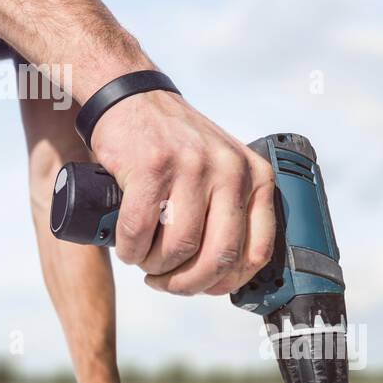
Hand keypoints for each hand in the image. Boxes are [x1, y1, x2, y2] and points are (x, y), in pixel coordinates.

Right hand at [89, 89, 275, 295]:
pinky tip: (126, 247)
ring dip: (154, 267)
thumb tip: (226, 275)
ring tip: (143, 260)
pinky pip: (140, 231)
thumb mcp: (221, 167)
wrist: (130, 97)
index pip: (256, 252)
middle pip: (217, 257)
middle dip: (187, 283)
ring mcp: (191, 167)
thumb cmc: (173, 144)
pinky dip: (129, 250)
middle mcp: (229, 170)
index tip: (201, 286)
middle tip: (165, 282)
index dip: (225, 282)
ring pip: (178, 249)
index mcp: (255, 176)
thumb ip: (233, 208)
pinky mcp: (151, 167)